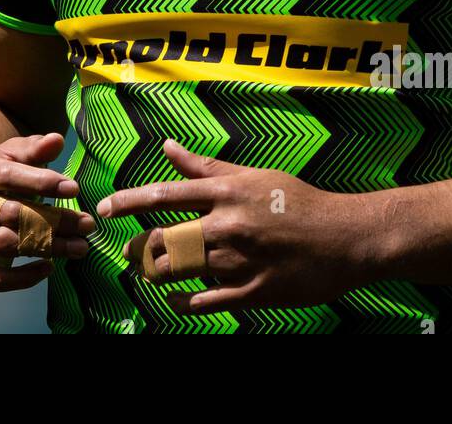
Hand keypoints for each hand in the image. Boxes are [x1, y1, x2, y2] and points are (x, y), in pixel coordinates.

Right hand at [0, 132, 94, 291]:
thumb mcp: (7, 155)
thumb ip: (33, 149)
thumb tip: (57, 140)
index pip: (8, 176)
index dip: (41, 182)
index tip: (73, 188)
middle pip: (11, 214)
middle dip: (53, 220)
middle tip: (87, 224)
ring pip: (6, 246)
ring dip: (46, 249)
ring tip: (79, 247)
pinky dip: (20, 278)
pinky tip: (49, 268)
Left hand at [96, 138, 385, 316]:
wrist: (346, 237)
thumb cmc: (299, 201)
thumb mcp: (253, 176)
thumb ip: (207, 166)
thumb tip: (167, 146)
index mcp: (227, 192)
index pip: (165, 194)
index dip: (129, 201)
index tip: (104, 207)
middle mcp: (228, 225)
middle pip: (165, 238)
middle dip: (139, 247)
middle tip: (128, 251)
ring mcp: (240, 262)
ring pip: (180, 271)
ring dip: (157, 274)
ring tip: (149, 272)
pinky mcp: (253, 292)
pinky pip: (206, 302)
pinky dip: (183, 303)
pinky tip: (173, 301)